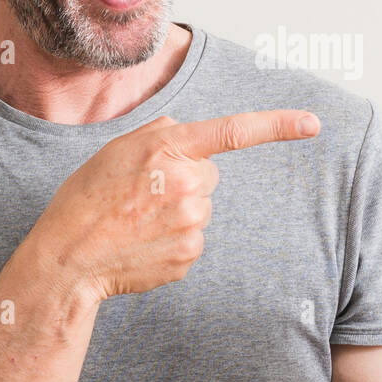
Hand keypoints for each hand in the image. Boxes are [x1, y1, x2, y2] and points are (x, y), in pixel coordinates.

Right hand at [29, 109, 319, 300]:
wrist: (67, 258)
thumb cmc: (87, 198)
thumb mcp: (118, 149)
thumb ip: (161, 133)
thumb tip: (191, 135)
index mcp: (168, 148)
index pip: (234, 131)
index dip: (278, 125)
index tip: (314, 124)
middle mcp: (188, 184)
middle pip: (209, 175)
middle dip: (186, 179)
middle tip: (143, 194)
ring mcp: (192, 223)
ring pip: (202, 208)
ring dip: (178, 211)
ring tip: (137, 220)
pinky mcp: (190, 256)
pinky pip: (193, 240)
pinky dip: (173, 240)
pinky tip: (142, 242)